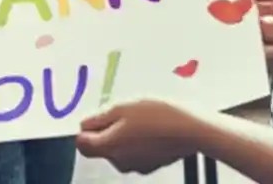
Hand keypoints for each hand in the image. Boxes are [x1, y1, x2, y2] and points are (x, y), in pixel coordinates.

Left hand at [77, 100, 196, 173]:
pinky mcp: (150, 165)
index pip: (82, 144)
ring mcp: (135, 166)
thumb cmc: (158, 115)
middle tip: (126, 112)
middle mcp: (119, 162)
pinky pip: (135, 152)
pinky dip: (139, 141)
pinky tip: (152, 128)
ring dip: (125, 134)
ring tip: (143, 118)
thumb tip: (83, 125)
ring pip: (119, 149)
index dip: (87, 128)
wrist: (191, 130)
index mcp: (109, 147)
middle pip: (101, 146)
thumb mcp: (123, 107)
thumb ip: (98, 118)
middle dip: (108, 129)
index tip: (99, 116)